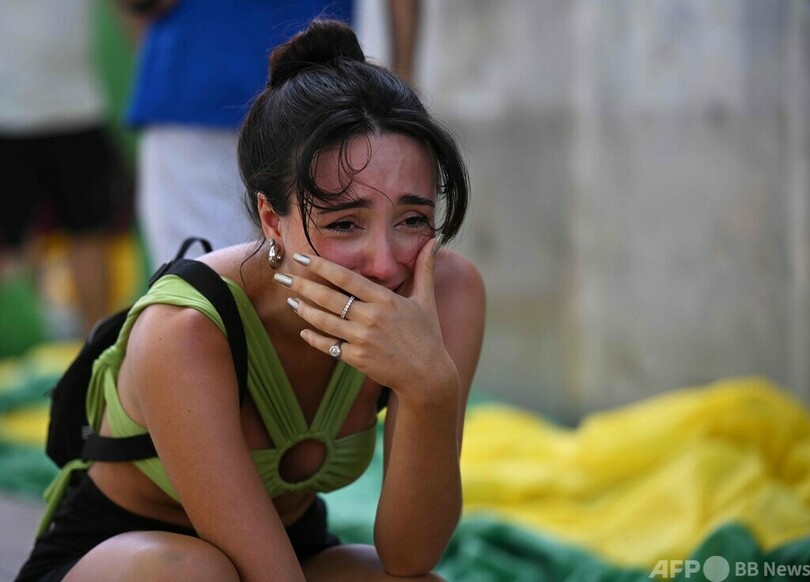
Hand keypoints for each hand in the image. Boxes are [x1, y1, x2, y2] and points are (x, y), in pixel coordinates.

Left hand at [276, 238, 457, 399]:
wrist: (427, 375)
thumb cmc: (427, 335)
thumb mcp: (427, 300)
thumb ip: (425, 269)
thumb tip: (433, 241)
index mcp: (385, 299)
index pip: (346, 277)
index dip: (321, 266)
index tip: (302, 257)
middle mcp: (371, 317)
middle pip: (328, 297)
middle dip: (302, 285)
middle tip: (281, 276)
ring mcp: (362, 339)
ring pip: (325, 321)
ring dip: (304, 309)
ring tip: (290, 299)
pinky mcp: (357, 359)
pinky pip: (329, 345)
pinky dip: (315, 338)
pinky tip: (304, 330)